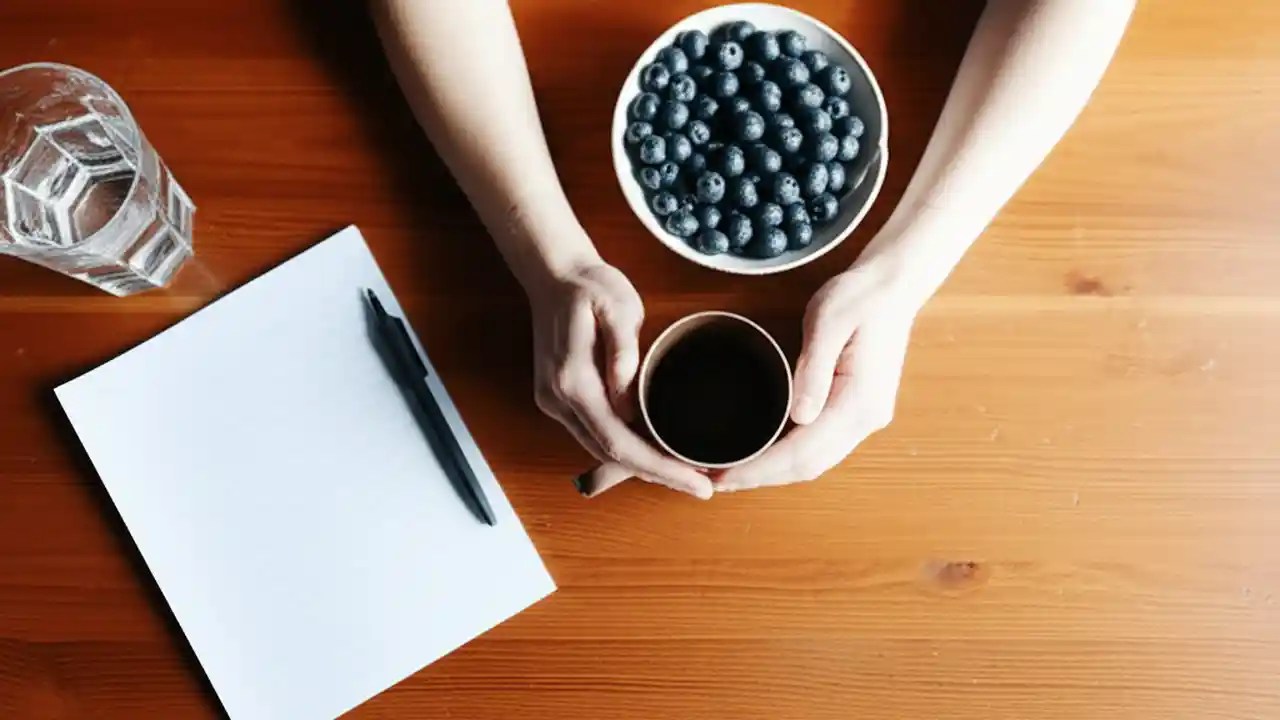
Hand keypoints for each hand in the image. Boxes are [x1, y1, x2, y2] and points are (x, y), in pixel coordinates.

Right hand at [528, 260, 712, 498]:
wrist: (554, 275)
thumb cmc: (591, 287)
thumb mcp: (616, 306)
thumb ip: (623, 348)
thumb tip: (628, 388)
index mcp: (573, 381)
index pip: (619, 443)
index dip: (660, 468)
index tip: (697, 482)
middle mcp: (559, 401)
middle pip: (610, 456)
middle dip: (657, 475)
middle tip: (702, 486)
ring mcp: (555, 403)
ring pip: (601, 451)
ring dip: (642, 467)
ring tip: (686, 475)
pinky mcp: (559, 400)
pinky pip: (595, 435)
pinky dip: (626, 450)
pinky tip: (654, 452)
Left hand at [716, 254, 921, 491]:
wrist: (893, 285)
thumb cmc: (860, 296)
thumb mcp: (828, 322)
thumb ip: (813, 369)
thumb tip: (801, 416)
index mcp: (860, 401)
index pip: (803, 451)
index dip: (761, 469)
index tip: (724, 476)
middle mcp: (867, 419)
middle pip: (810, 466)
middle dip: (762, 478)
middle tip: (716, 481)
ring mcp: (866, 418)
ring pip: (817, 461)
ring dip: (776, 472)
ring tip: (733, 472)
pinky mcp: (858, 411)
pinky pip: (822, 446)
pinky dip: (791, 456)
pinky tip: (765, 453)